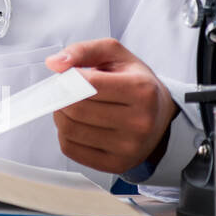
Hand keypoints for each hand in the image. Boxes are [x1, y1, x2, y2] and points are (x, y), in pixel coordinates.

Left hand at [44, 39, 178, 174]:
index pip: (88, 84)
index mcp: (142, 90)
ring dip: (60, 115)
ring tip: (70, 107)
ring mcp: (130, 147)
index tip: (64, 77)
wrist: (160, 116)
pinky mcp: (116, 164)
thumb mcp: (115, 55)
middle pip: (76, 109)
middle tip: (64, 92)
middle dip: (61, 97)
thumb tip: (54, 63)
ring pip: (70, 130)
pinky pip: (70, 149)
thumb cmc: (135, 82)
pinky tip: (77, 124)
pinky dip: (64, 134)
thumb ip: (83, 51)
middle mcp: (140, 121)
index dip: (67, 79)